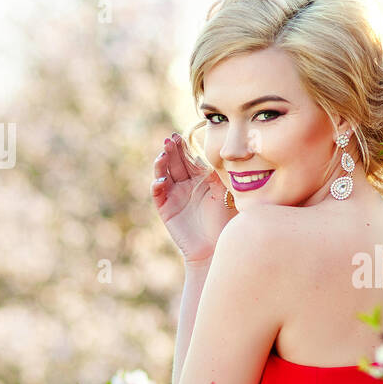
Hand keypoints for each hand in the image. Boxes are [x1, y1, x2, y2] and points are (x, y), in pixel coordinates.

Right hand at [152, 133, 234, 261]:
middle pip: (175, 162)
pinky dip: (157, 184)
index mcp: (200, 179)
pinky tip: (161, 179)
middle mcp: (186, 184)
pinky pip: (158, 193)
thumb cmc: (224, 222)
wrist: (214, 247)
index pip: (189, 158)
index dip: (184, 148)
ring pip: (164, 173)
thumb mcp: (224, 194)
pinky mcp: (165, 208)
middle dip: (172, 150)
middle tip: (170, 139)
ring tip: (163, 153)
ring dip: (162, 162)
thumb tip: (220, 152)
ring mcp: (174, 195)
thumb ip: (220, 175)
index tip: (181, 136)